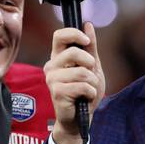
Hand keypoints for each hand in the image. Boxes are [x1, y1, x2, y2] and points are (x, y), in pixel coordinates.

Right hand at [44, 21, 104, 143]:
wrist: (80, 119)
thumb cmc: (84, 92)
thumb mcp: (92, 67)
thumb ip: (90, 47)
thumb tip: (88, 24)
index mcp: (58, 57)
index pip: (59, 35)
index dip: (74, 34)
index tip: (86, 41)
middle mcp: (51, 66)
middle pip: (74, 52)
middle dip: (90, 63)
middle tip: (90, 74)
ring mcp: (52, 79)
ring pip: (82, 72)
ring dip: (92, 82)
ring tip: (88, 90)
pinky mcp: (57, 92)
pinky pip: (83, 86)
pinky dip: (91, 92)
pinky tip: (85, 98)